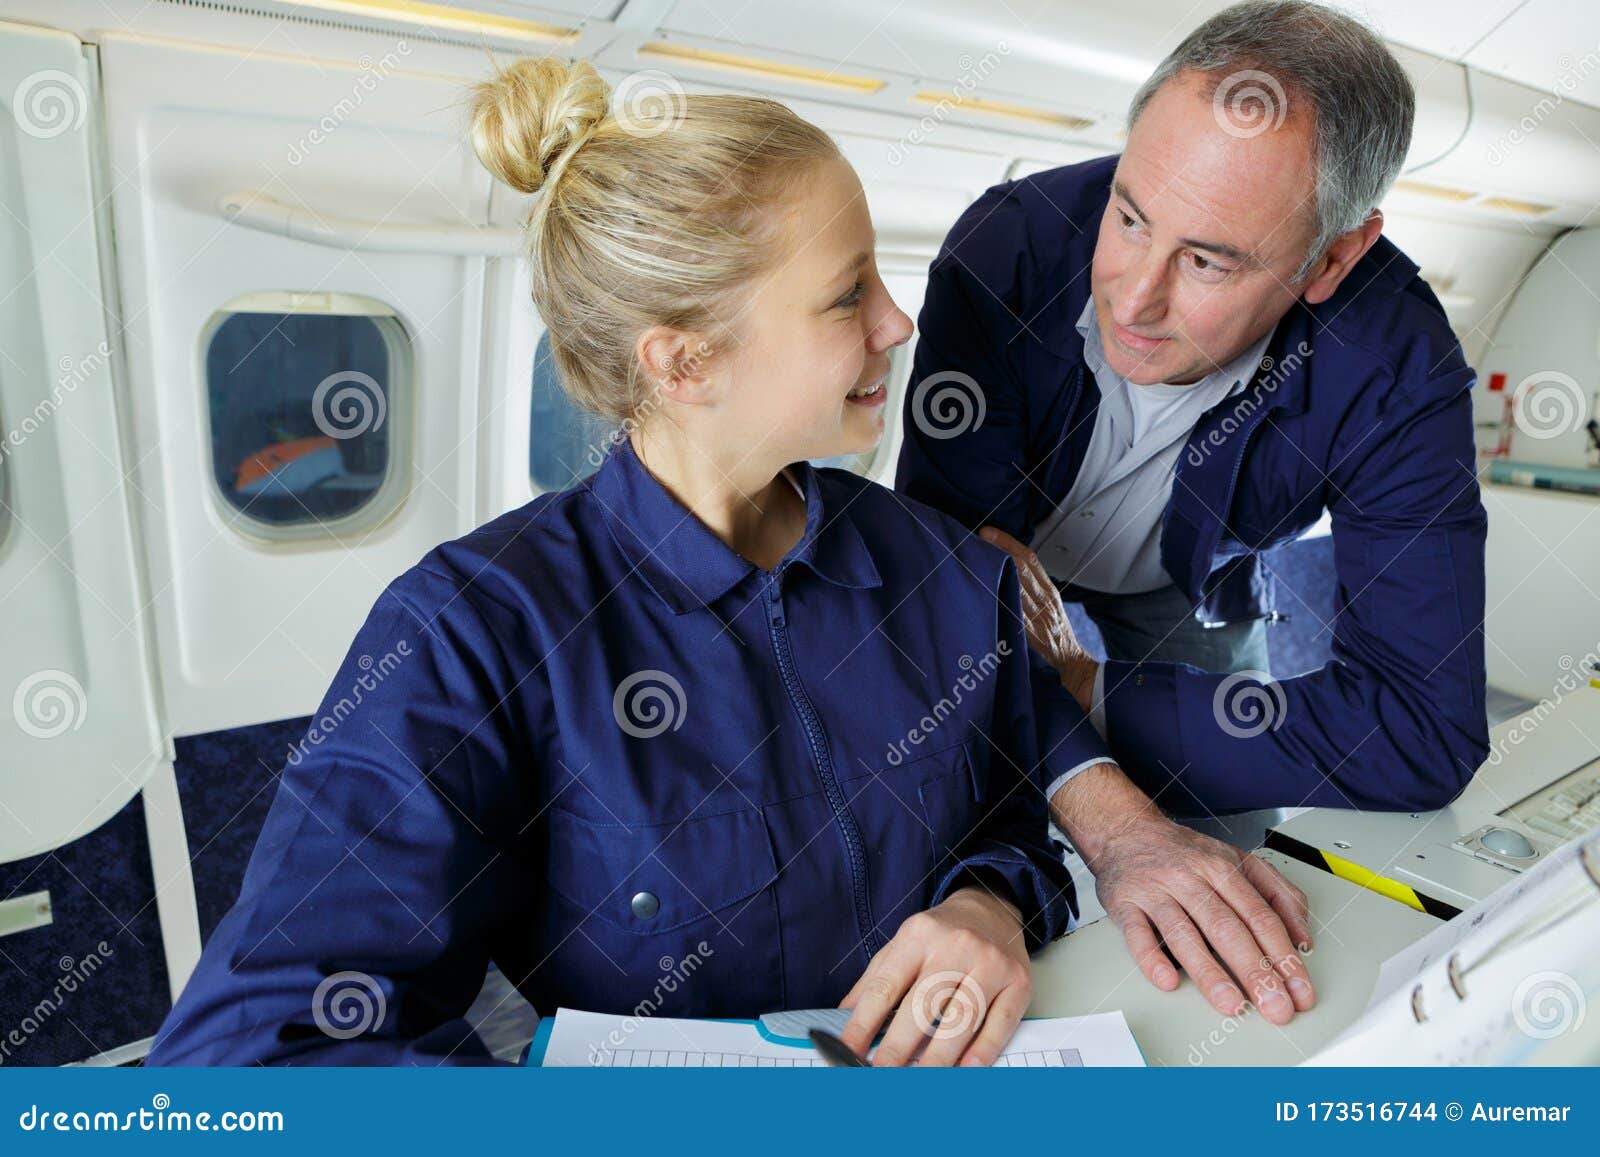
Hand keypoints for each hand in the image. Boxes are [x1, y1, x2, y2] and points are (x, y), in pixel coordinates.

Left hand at [837, 887, 1030, 1065]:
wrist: (991, 908)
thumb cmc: (940, 935)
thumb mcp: (901, 945)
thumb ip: (873, 981)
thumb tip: (842, 1019)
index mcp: (918, 935)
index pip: (886, 986)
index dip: (864, 1023)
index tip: (849, 1052)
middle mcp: (956, 946)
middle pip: (923, 1006)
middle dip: (898, 1048)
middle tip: (881, 1078)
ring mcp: (990, 963)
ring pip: (962, 1019)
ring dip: (938, 1058)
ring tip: (918, 1083)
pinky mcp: (1018, 981)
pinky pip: (1000, 1023)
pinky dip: (982, 1052)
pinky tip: (965, 1071)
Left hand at [978, 526, 1096, 709]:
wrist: (1072, 663)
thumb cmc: (1057, 637)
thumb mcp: (1048, 608)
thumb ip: (1031, 591)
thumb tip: (1007, 573)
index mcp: (1049, 591)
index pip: (1030, 559)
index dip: (1009, 542)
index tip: (989, 532)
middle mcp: (1045, 599)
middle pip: (1022, 567)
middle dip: (1000, 549)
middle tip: (979, 537)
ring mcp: (1039, 615)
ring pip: (1017, 585)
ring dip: (996, 569)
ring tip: (975, 558)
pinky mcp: (1032, 632)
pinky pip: (1016, 613)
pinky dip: (1002, 600)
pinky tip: (986, 590)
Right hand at [1090, 811, 1315, 1024]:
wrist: (1125, 831)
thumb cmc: (1185, 853)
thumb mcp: (1239, 860)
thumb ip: (1279, 894)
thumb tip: (1303, 938)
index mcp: (1223, 869)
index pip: (1261, 917)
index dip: (1284, 956)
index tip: (1299, 990)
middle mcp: (1190, 879)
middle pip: (1227, 928)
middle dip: (1256, 971)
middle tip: (1275, 1006)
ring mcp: (1156, 891)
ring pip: (1184, 933)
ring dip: (1209, 972)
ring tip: (1231, 1003)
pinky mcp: (1125, 903)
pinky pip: (1137, 933)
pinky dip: (1151, 958)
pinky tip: (1167, 979)